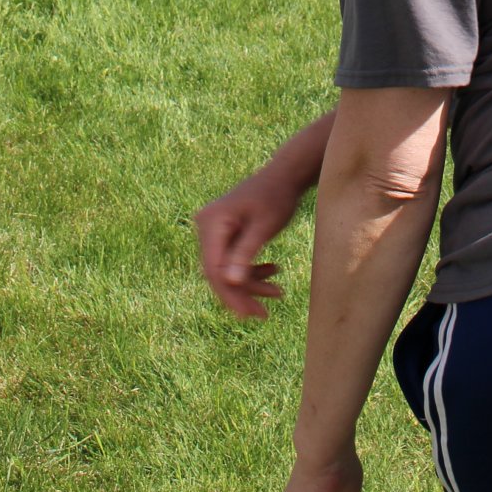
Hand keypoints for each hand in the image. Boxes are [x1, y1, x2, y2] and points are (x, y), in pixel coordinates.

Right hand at [195, 161, 304, 319]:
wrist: (284, 176)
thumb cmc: (276, 197)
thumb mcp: (264, 227)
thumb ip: (245, 253)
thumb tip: (230, 283)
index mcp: (212, 222)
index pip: (213, 267)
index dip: (229, 294)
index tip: (247, 314)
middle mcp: (207, 225)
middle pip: (218, 271)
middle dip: (241, 294)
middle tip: (263, 314)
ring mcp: (215, 230)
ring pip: (227, 269)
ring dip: (250, 284)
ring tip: (278, 293)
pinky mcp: (226, 234)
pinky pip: (233, 260)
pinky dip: (252, 270)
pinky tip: (274, 273)